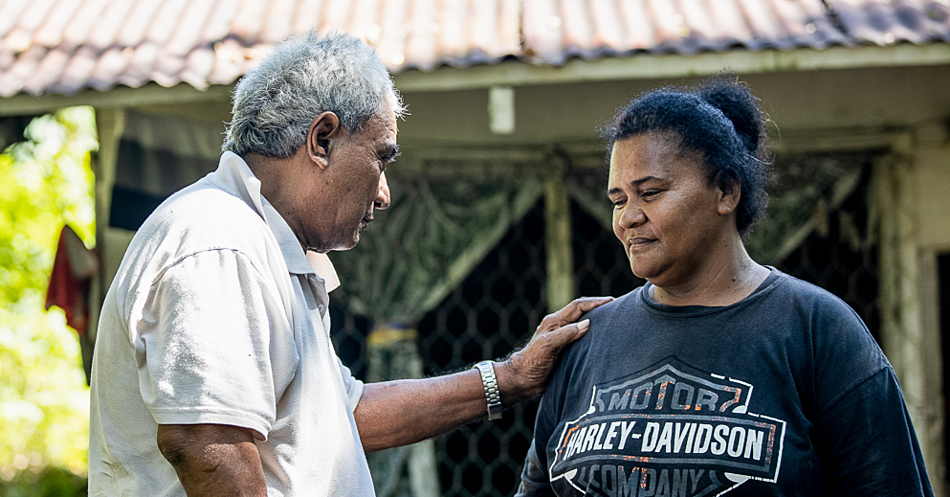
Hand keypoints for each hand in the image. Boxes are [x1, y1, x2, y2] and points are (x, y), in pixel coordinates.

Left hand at [494, 296, 612, 402]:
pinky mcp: (565, 350)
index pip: (578, 306)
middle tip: (617, 308)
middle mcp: (559, 327)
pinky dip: (593, 336)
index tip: (611, 301)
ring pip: (582, 325)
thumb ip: (566, 334)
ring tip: (614, 322)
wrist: (522, 380)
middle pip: (582, 313)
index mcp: (555, 322)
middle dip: (598, 309)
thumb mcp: (549, 345)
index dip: (595, 302)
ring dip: (597, 322)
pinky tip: (603, 341)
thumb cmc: (532, 362)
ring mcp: (562, 339)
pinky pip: (582, 339)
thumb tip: (587, 323)